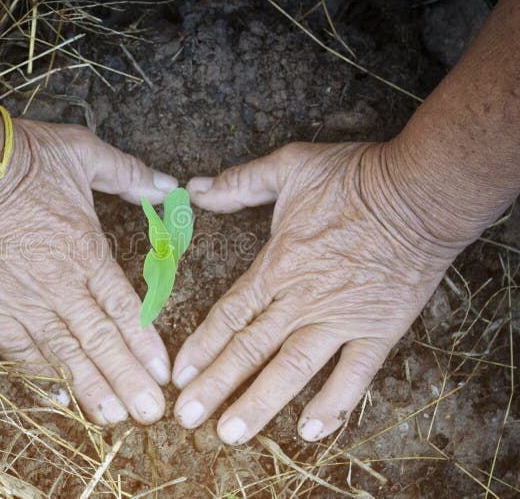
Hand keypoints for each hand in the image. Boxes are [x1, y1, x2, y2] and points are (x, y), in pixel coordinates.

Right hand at [0, 119, 177, 424]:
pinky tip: (61, 398)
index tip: (163, 374)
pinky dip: (40, 375)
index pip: (123, 308)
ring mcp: (23, 301)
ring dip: (91, 388)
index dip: (144, 344)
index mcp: (85, 250)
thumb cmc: (18, 158)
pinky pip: (18, 350)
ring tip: (114, 421)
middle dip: (128, 381)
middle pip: (100, 341)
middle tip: (151, 415)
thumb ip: (128, 174)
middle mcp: (59, 285)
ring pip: (64, 354)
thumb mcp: (81, 152)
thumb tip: (168, 184)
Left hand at [172, 141, 460, 443]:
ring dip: (258, 404)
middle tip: (186, 419)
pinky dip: (333, 405)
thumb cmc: (357, 177)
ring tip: (230, 434)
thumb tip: (197, 186)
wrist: (423, 192)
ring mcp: (340, 318)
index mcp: (278, 264)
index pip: (230, 314)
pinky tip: (309, 431)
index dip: (201, 347)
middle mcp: (302, 299)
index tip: (178, 376)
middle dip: (215, 387)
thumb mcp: (290, 166)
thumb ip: (240, 182)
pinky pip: (354, 375)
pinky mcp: (378, 330)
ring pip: (291, 369)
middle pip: (249, 350)